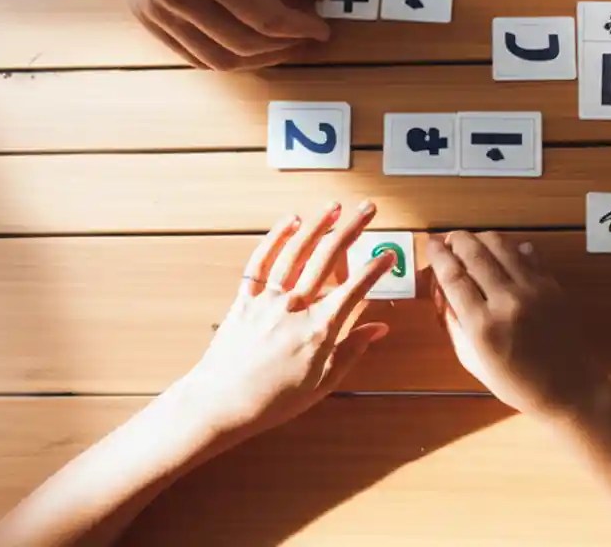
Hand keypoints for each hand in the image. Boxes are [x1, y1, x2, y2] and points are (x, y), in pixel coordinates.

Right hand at [88, 0, 331, 70]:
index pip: (266, 18)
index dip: (300, 28)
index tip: (321, 30)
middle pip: (243, 45)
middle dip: (282, 48)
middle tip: (304, 39)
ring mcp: (157, 13)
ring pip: (217, 60)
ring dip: (256, 60)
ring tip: (279, 47)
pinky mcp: (145, 20)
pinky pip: (191, 57)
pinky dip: (224, 59)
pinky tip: (245, 47)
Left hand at [172, 204, 393, 439]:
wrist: (221, 403)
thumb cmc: (273, 400)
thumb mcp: (323, 383)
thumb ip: (352, 350)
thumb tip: (378, 328)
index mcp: (319, 330)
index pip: (355, 289)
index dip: (375, 268)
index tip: (389, 254)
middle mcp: (295, 307)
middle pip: (328, 258)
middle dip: (352, 229)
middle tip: (367, 209)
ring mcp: (268, 299)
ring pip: (296, 251)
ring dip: (317, 224)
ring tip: (333, 207)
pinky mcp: (244, 299)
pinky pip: (261, 261)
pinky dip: (276, 238)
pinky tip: (291, 222)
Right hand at [426, 232, 610, 417]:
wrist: (568, 389)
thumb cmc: (515, 383)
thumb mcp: (473, 361)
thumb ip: (455, 324)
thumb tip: (443, 291)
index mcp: (483, 325)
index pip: (453, 277)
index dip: (438, 256)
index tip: (430, 244)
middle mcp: (507, 301)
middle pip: (475, 254)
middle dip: (457, 240)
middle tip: (449, 239)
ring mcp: (533, 290)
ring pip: (502, 246)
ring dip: (482, 238)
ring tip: (472, 241)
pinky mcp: (553, 286)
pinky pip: (528, 254)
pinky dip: (512, 248)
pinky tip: (503, 251)